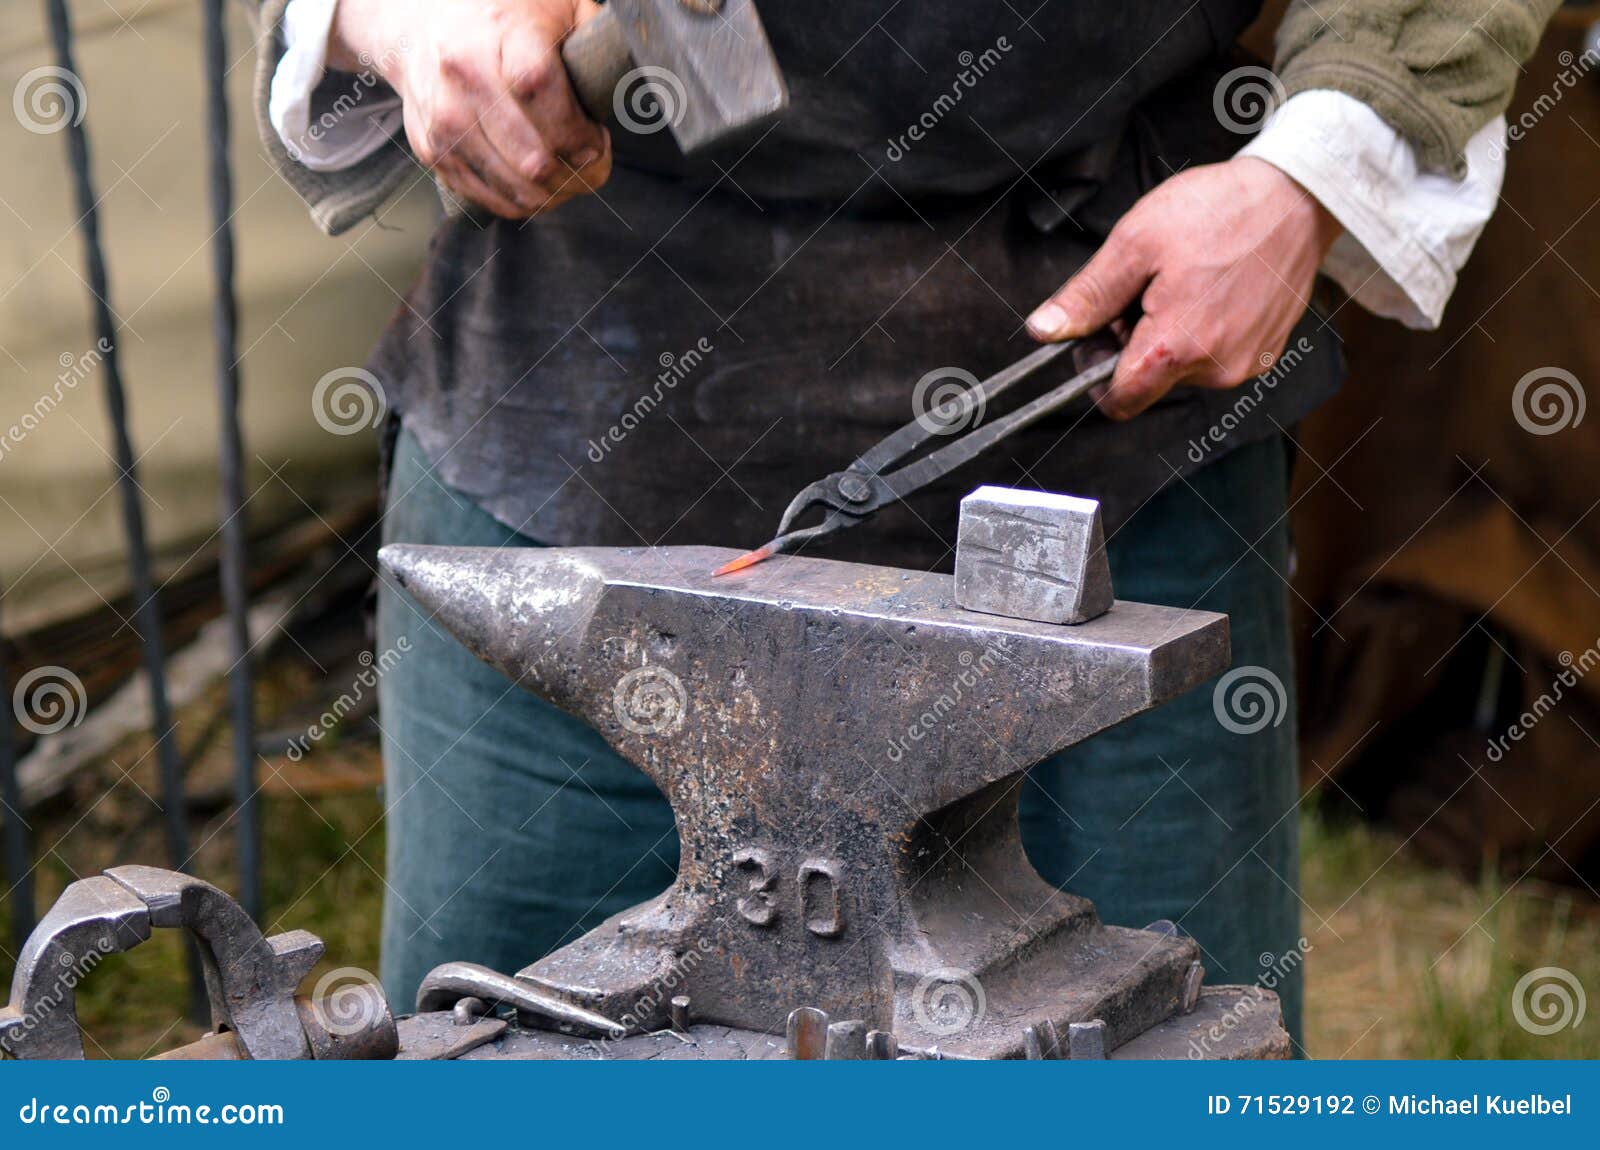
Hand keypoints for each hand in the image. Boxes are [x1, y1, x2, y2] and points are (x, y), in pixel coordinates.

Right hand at [330, 0, 610, 217]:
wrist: (423, 21)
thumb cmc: (506, 16)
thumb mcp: (558, 8)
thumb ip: (594, 45)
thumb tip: (627, 92)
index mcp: (500, 33)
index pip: (540, 90)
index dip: (577, 130)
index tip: (598, 140)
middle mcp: (463, 75)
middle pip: (533, 157)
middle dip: (579, 173)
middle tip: (592, 160)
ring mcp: (444, 118)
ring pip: (517, 190)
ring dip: (558, 194)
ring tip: (571, 172)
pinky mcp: (433, 151)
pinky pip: (494, 201)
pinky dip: (528, 202)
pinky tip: (542, 181)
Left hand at [1026, 157, 1340, 420]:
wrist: (1298, 195)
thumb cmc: (1219, 210)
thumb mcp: (1136, 242)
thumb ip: (1088, 295)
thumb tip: (1045, 330)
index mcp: (1175, 348)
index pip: (1118, 402)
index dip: (1095, 375)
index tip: (1096, 338)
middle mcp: (1214, 370)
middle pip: (1148, 382)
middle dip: (1132, 344)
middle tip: (1142, 288)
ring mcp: (1244, 364)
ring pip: (1180, 370)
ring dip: (1167, 336)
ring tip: (1182, 281)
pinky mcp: (1264, 353)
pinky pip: (1214, 357)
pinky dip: (1201, 331)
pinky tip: (1211, 287)